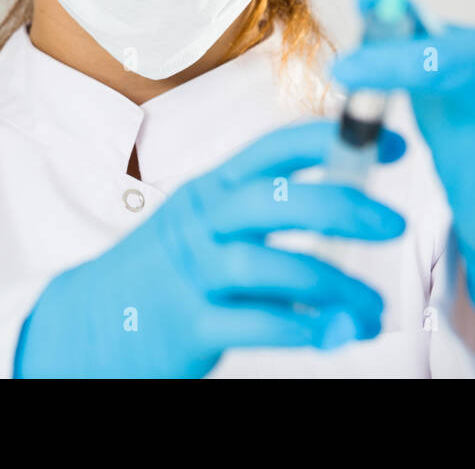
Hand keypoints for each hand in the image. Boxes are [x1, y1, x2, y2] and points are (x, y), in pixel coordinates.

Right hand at [14, 121, 407, 377]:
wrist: (82, 327)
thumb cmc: (162, 273)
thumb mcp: (202, 224)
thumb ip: (262, 210)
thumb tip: (349, 201)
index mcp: (211, 190)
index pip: (274, 148)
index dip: (333, 140)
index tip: (392, 144)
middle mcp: (201, 223)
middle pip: (276, 199)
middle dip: (341, 207)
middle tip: (393, 224)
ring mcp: (191, 274)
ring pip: (271, 267)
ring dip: (334, 287)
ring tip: (374, 310)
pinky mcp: (187, 325)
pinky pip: (254, 322)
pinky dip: (301, 329)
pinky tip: (333, 335)